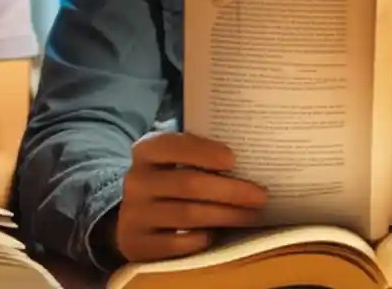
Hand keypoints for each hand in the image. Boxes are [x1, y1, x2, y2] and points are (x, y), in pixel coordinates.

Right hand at [113, 132, 268, 262]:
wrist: (131, 221)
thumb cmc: (166, 183)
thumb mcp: (171, 162)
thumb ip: (196, 155)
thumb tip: (246, 159)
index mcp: (144, 152)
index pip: (171, 145)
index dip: (202, 151)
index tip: (232, 159)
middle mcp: (136, 182)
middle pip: (188, 184)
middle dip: (229, 190)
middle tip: (260, 195)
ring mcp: (135, 215)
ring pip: (188, 215)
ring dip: (226, 215)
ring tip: (251, 215)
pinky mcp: (140, 245)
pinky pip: (178, 243)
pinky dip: (202, 238)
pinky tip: (219, 234)